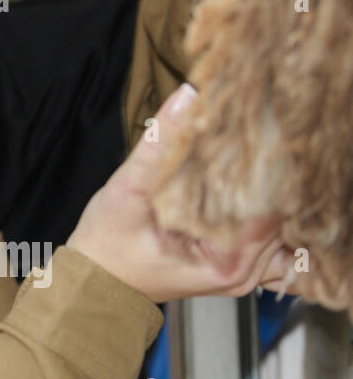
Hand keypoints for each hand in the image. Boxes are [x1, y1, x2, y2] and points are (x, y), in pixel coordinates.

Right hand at [66, 83, 285, 304]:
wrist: (94, 282)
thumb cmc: (105, 247)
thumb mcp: (127, 191)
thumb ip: (160, 144)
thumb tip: (189, 96)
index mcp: (225, 262)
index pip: (274, 207)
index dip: (270, 167)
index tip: (262, 131)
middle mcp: (244, 272)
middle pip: (284, 213)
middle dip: (272, 174)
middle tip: (260, 132)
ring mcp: (244, 272)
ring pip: (282, 224)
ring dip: (272, 191)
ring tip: (259, 155)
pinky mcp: (237, 264)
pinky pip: (271, 237)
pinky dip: (268, 211)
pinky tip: (257, 188)